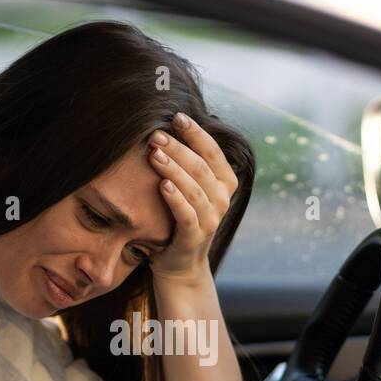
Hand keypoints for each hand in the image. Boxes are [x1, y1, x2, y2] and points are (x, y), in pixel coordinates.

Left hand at [146, 112, 240, 285]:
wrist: (179, 263)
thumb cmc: (180, 217)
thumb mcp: (190, 187)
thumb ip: (188, 163)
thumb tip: (169, 125)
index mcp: (225, 182)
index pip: (213, 151)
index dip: (196, 133)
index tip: (176, 117)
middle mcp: (222, 200)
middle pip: (201, 167)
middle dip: (179, 148)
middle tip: (156, 134)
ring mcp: (211, 220)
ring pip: (194, 188)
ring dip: (174, 169)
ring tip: (155, 154)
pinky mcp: (195, 237)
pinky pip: (186, 214)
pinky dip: (176, 198)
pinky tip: (162, 185)